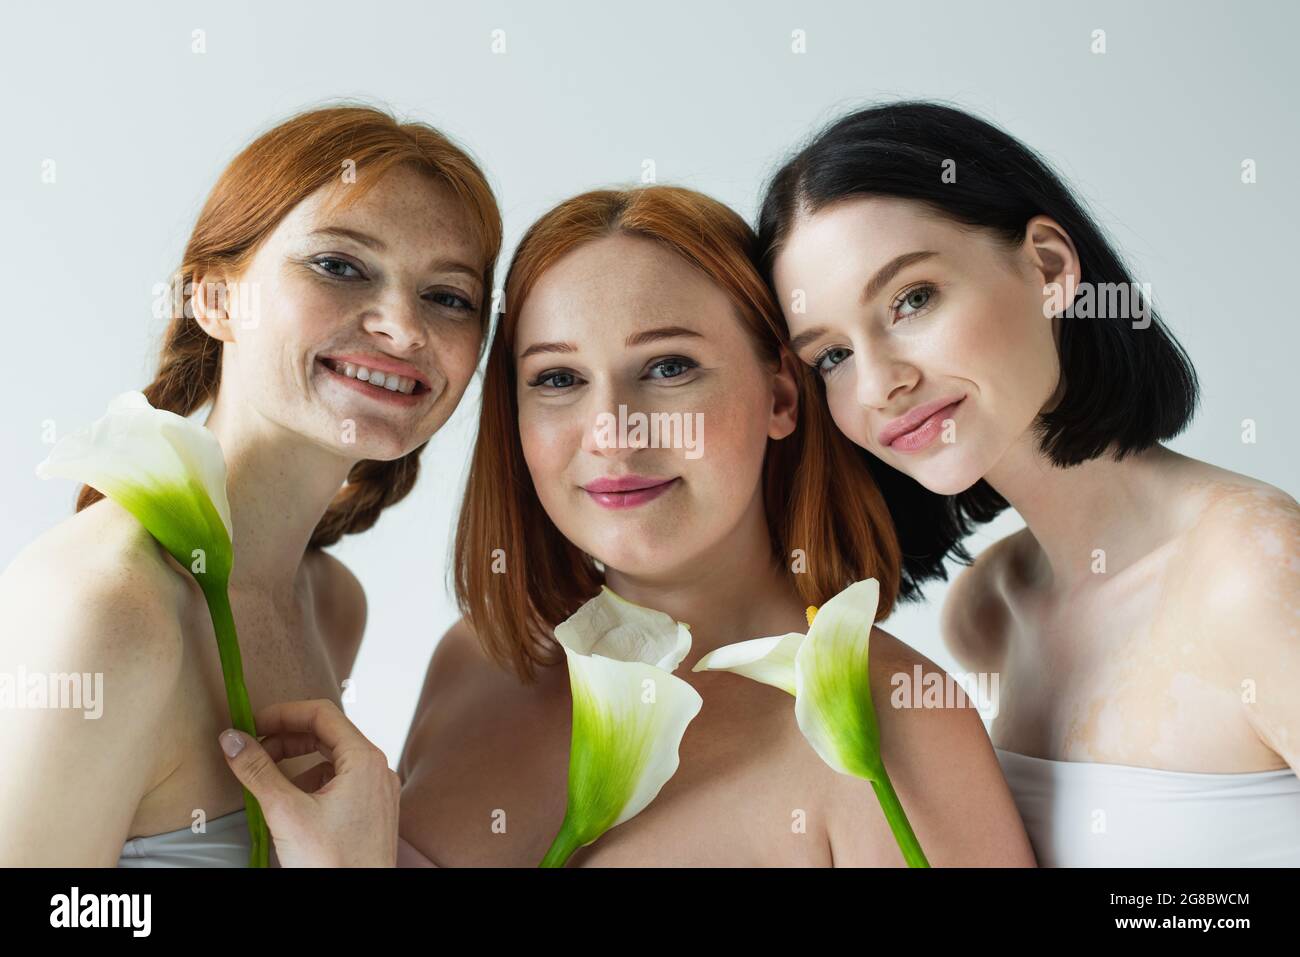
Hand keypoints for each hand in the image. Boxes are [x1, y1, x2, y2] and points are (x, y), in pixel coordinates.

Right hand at [218, 698, 399, 866]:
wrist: (357, 905)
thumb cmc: (332, 863)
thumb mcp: (286, 812)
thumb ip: (257, 770)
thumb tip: (232, 738)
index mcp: (365, 759)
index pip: (322, 713)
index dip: (283, 714)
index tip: (251, 725)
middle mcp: (378, 770)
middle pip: (328, 734)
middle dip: (287, 738)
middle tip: (253, 751)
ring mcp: (378, 792)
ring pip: (333, 759)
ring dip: (297, 761)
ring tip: (267, 778)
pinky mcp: (372, 812)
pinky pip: (341, 783)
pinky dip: (312, 783)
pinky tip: (291, 803)